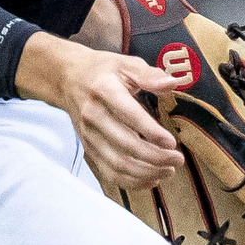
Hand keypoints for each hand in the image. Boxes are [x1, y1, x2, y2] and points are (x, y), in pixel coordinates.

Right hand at [14, 33, 185, 193]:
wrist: (67, 79)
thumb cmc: (102, 71)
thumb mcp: (125, 63)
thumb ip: (149, 74)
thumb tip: (171, 83)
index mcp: (104, 90)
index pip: (129, 115)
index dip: (151, 132)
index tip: (172, 142)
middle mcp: (93, 115)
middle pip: (125, 145)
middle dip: (155, 157)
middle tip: (177, 158)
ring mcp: (89, 135)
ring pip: (117, 164)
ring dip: (146, 172)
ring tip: (169, 170)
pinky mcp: (88, 148)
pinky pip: (109, 173)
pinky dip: (132, 181)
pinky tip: (152, 177)